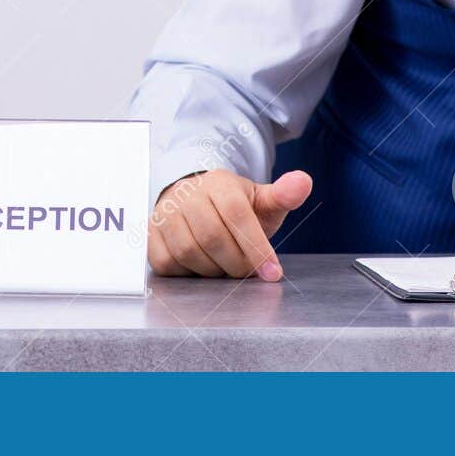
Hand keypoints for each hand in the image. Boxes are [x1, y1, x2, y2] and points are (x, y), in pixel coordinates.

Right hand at [148, 168, 312, 279]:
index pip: (237, 216)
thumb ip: (283, 195)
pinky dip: (188, 273)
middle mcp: (188, 195)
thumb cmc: (233, 207)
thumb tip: (304, 182)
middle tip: (248, 272)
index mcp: (219, 183)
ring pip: (189, 253)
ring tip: (226, 267)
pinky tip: (202, 266)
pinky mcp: (151, 235)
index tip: (273, 273)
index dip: (257, 247)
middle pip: (213, 238)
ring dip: (213, 271)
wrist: (195, 200)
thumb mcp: (260, 200)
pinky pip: (168, 264)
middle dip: (237, 264)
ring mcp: (165, 214)